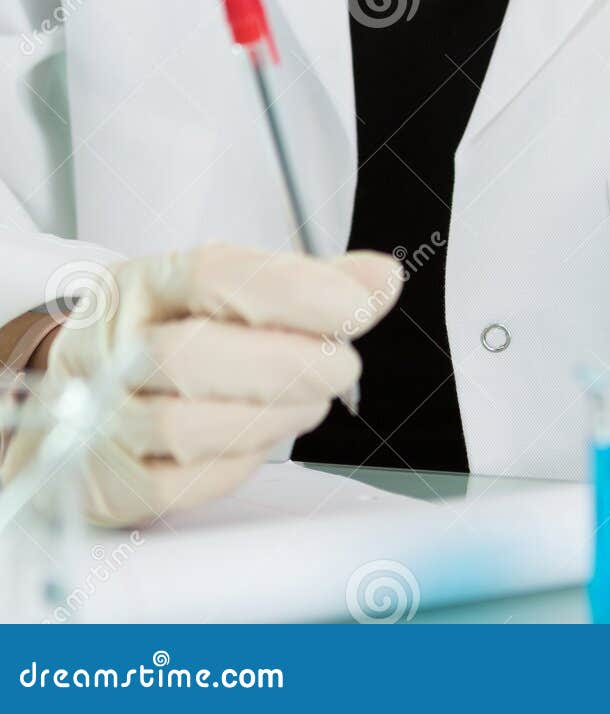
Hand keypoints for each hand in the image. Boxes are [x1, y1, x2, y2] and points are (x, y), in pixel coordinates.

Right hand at [0, 240, 401, 526]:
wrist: (79, 393)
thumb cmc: (167, 335)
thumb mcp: (224, 293)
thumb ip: (305, 284)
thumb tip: (381, 278)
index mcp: (146, 283)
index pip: (216, 275)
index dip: (295, 290)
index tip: (357, 305)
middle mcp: (112, 346)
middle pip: (191, 356)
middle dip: (288, 364)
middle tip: (343, 367)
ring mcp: (101, 416)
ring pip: (183, 425)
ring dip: (269, 417)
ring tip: (309, 403)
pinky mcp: (109, 482)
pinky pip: (179, 484)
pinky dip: (236, 464)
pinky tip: (262, 440)